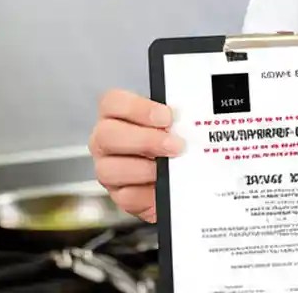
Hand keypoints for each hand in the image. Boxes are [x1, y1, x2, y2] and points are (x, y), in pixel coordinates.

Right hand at [90, 89, 183, 223]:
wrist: (180, 176)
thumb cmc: (173, 140)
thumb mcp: (176, 122)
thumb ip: (177, 116)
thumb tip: (191, 117)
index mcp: (116, 115)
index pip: (112, 102)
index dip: (137, 108)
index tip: (166, 116)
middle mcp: (106, 140)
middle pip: (106, 135)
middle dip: (145, 140)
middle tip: (175, 145)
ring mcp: (108, 168)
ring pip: (109, 169)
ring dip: (145, 169)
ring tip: (170, 168)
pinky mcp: (119, 195)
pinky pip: (126, 196)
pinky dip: (148, 193)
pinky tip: (164, 186)